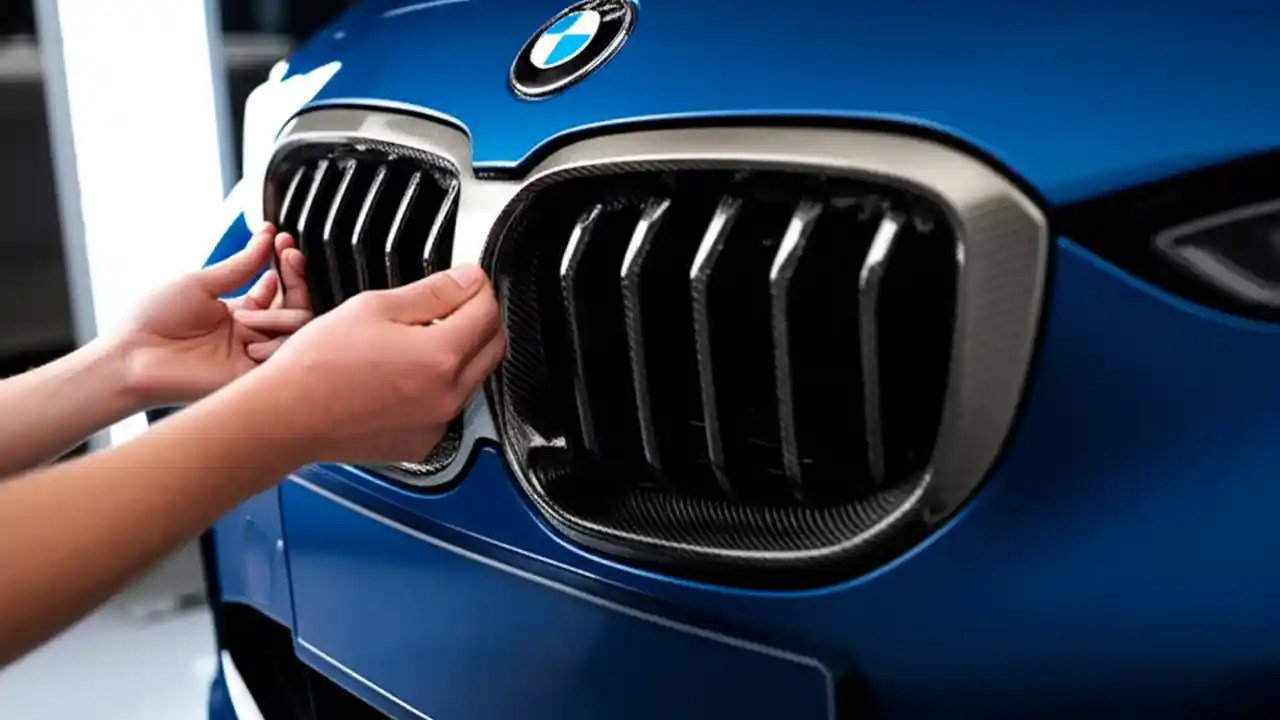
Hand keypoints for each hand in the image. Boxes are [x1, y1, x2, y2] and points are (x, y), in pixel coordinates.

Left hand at [115, 224, 313, 407]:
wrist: (131, 357)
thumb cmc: (155, 319)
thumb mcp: (200, 283)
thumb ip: (240, 265)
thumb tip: (266, 235)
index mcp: (241, 310)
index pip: (280, 287)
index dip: (287, 264)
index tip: (283, 241)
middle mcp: (253, 332)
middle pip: (298, 305)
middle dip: (296, 278)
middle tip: (288, 256)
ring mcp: (255, 354)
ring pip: (299, 329)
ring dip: (279, 314)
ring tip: (245, 316)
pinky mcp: (253, 377)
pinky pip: (286, 357)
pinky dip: (275, 343)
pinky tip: (249, 342)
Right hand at [248, 264, 504, 464]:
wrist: (286, 417)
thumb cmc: (318, 365)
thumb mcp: (374, 307)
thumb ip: (432, 292)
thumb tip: (469, 280)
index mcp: (441, 356)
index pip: (488, 311)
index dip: (479, 288)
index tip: (467, 280)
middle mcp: (448, 395)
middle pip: (492, 346)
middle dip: (480, 319)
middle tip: (451, 305)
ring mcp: (438, 423)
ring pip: (472, 377)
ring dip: (460, 354)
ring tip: (416, 341)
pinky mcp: (424, 442)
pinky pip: (448, 407)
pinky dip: (439, 388)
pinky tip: (405, 377)